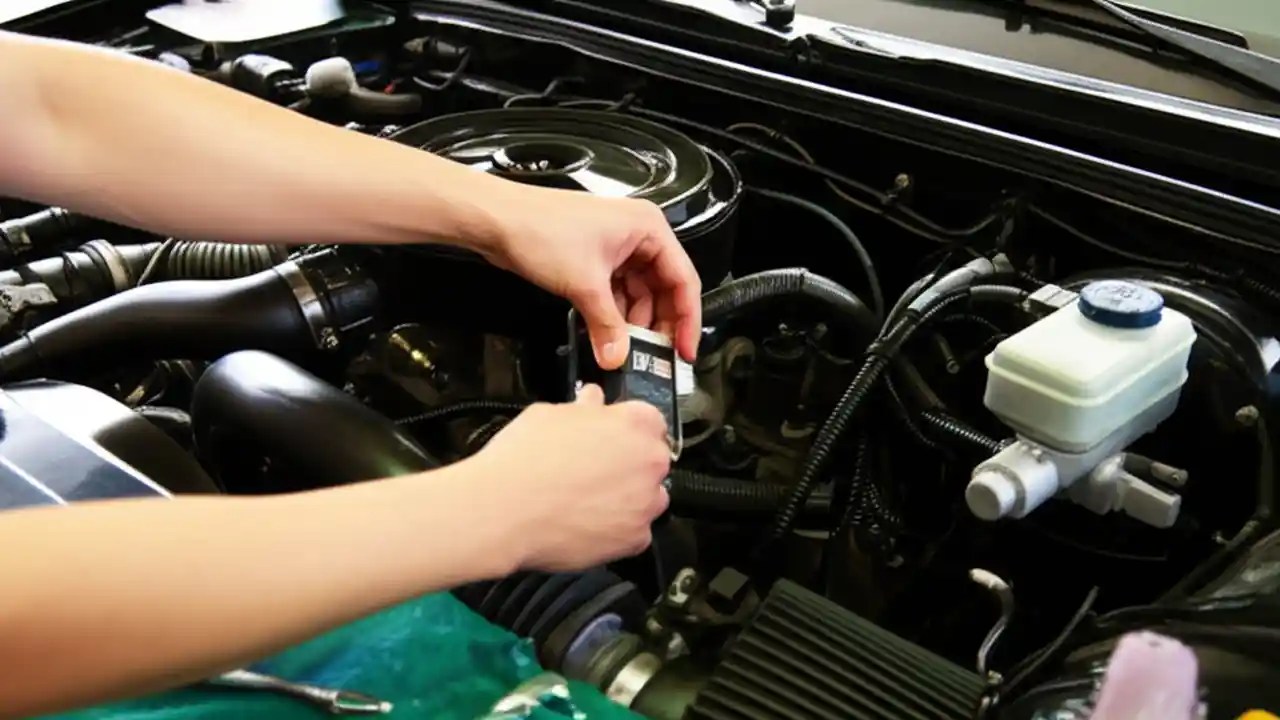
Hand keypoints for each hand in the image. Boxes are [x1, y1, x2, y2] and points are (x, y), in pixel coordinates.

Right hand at [471, 385, 670, 572]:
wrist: (504, 510)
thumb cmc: (523, 460)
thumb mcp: (550, 415)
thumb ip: (584, 410)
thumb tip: (592, 403)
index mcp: (636, 423)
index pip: (649, 421)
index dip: (624, 430)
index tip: (610, 438)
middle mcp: (649, 462)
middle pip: (651, 461)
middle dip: (628, 465)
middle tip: (591, 471)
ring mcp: (645, 503)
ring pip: (647, 498)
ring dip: (627, 498)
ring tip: (587, 500)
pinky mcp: (634, 540)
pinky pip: (635, 533)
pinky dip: (616, 530)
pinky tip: (586, 523)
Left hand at [489, 185, 701, 368]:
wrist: (497, 220)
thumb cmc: (539, 228)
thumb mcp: (584, 284)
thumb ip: (608, 326)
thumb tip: (618, 357)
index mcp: (648, 228)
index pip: (683, 279)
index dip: (687, 319)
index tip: (684, 350)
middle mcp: (637, 234)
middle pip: (662, 289)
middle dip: (657, 324)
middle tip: (655, 357)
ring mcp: (616, 247)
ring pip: (638, 294)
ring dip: (631, 324)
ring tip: (624, 350)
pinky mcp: (595, 259)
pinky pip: (616, 293)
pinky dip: (612, 316)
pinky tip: (607, 336)